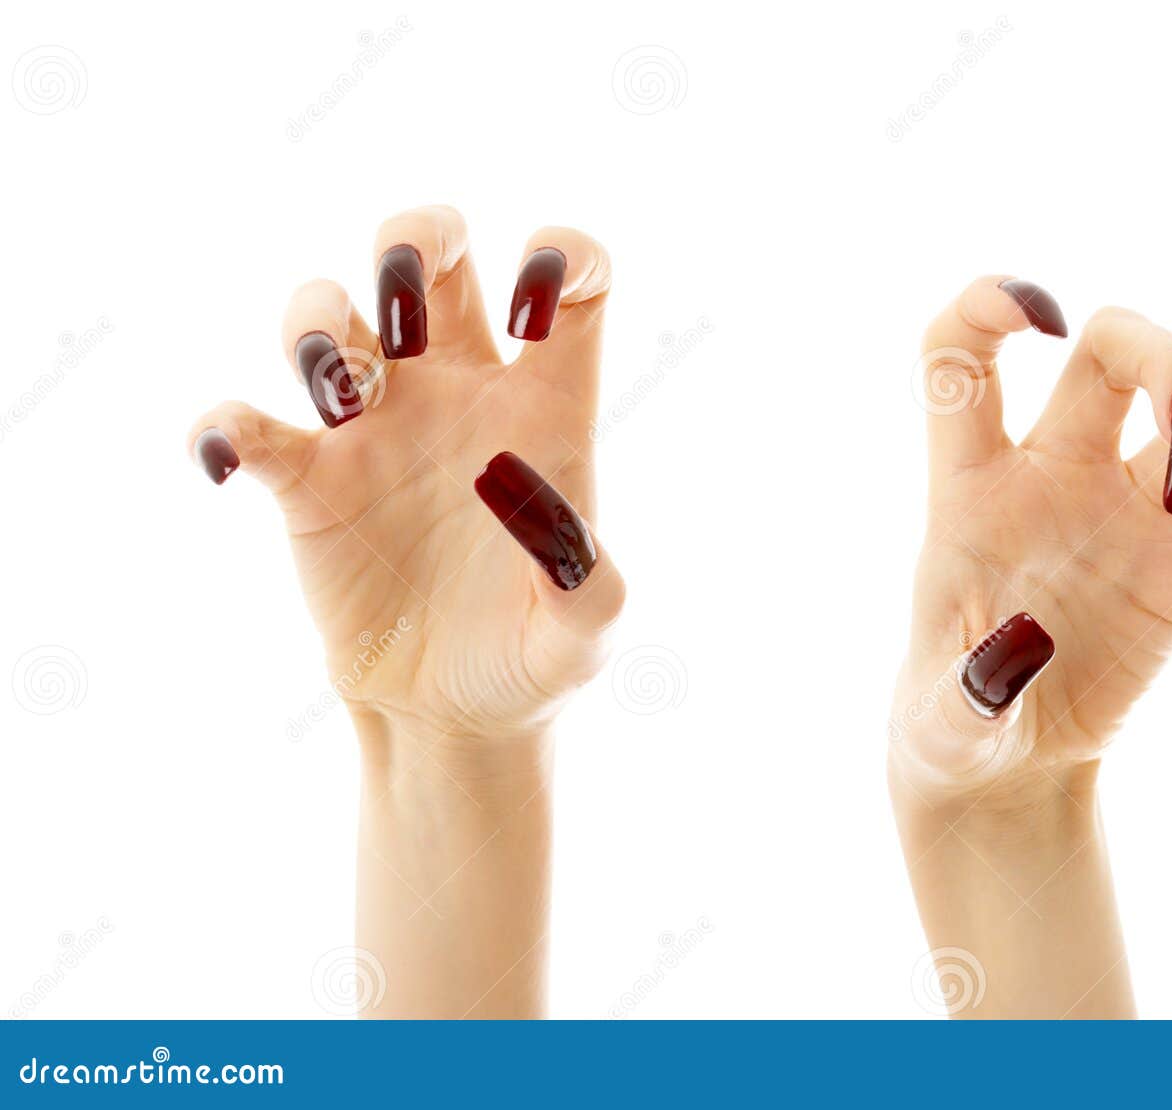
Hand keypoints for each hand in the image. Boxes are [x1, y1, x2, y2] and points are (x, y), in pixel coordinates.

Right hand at [187, 207, 624, 746]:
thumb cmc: (532, 658)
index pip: (571, 287)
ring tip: (342, 396)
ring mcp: (377, 429)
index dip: (564, 256)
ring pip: (331, 313)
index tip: (532, 304)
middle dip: (417, 239)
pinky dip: (224, 427)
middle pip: (434, 259)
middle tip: (408, 315)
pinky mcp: (307, 480)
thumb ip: (587, 578)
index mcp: (542, 409)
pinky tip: (229, 461)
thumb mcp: (583, 634)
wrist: (453, 714)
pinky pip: (248, 424)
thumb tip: (530, 498)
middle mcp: (458, 395)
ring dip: (318, 323)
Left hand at [893, 280, 1171, 802]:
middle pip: (1111, 359)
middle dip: (1165, 363)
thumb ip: (966, 692)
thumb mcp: (943, 722)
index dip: (989, 310)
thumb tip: (1022, 649)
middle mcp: (1056, 477)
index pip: (962, 359)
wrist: (1004, 763)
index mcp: (974, 487)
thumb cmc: (952, 720)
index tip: (1045, 318)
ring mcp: (1128, 518)